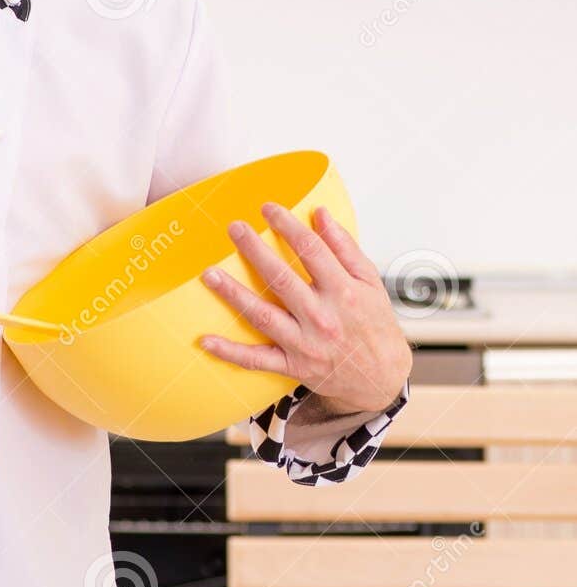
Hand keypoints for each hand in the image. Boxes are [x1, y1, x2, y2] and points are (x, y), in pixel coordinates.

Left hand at [197, 202, 411, 412]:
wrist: (381, 377)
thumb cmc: (375, 325)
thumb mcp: (370, 282)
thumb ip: (344, 248)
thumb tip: (321, 214)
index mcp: (343, 292)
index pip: (311, 250)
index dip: (287, 225)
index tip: (268, 208)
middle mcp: (322, 317)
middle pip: (281, 279)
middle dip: (255, 251)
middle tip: (235, 228)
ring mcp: (305, 343)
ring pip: (263, 317)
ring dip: (233, 295)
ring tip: (209, 274)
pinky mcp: (293, 366)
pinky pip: (256, 360)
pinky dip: (230, 353)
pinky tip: (205, 340)